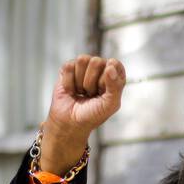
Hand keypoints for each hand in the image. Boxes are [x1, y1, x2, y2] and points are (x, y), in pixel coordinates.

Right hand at [40, 55, 126, 172]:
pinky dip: (69, 83)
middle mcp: (100, 69)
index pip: (115, 64)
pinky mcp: (68, 69)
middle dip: (92, 82)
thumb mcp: (110, 105)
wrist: (71, 123)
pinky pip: (69, 66)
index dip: (108, 77)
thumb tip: (111, 67)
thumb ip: (115, 86)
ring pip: (82, 60)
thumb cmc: (93, 115)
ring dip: (80, 82)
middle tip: (91, 94)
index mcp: (114, 76)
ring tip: (82, 92)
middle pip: (96, 61)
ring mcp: (83, 68)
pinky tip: (72, 91)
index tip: (104, 91)